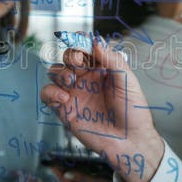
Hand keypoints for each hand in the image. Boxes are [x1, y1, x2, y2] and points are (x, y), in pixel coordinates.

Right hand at [40, 39, 163, 181]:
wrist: (129, 141)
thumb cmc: (133, 112)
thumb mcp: (127, 81)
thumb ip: (112, 60)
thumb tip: (97, 41)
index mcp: (102, 68)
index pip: (86, 48)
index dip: (81, 42)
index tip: (82, 41)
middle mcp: (86, 78)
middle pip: (68, 57)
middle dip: (70, 55)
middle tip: (79, 63)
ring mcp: (75, 92)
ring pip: (55, 73)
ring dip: (59, 72)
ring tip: (71, 81)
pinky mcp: (65, 109)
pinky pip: (48, 95)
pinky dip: (51, 92)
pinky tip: (64, 98)